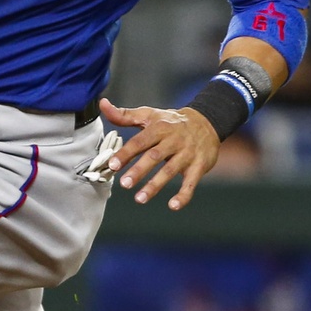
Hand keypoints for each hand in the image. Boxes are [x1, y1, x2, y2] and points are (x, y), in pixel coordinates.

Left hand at [93, 99, 219, 210]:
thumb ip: (124, 115)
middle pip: (155, 156)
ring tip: (139, 198)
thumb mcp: (149, 115)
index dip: (126, 152)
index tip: (113, 164)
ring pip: (170, 171)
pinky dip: (183, 195)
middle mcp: (174, 141)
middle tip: (124, 184)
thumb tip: (102, 104)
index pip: (140, 141)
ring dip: (155, 186)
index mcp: (159, 128)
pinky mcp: (199, 166)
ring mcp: (187, 154)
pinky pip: (191, 182)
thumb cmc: (171, 122)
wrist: (207, 122)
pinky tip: (173, 206)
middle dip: (139, 170)